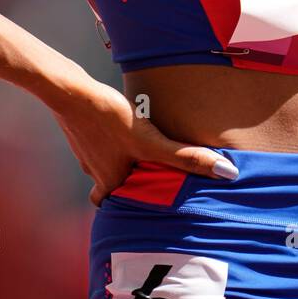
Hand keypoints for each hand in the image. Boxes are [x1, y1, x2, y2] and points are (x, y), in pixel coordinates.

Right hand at [48, 75, 238, 205]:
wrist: (70, 92)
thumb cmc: (109, 119)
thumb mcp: (151, 141)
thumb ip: (186, 159)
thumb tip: (227, 173)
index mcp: (110, 183)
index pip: (121, 207)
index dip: (135, 206)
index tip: (152, 203)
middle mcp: (95, 173)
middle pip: (113, 188)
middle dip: (129, 184)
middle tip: (149, 177)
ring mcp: (86, 153)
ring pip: (106, 166)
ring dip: (121, 162)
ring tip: (142, 152)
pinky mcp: (83, 131)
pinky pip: (100, 144)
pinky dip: (111, 141)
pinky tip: (124, 126)